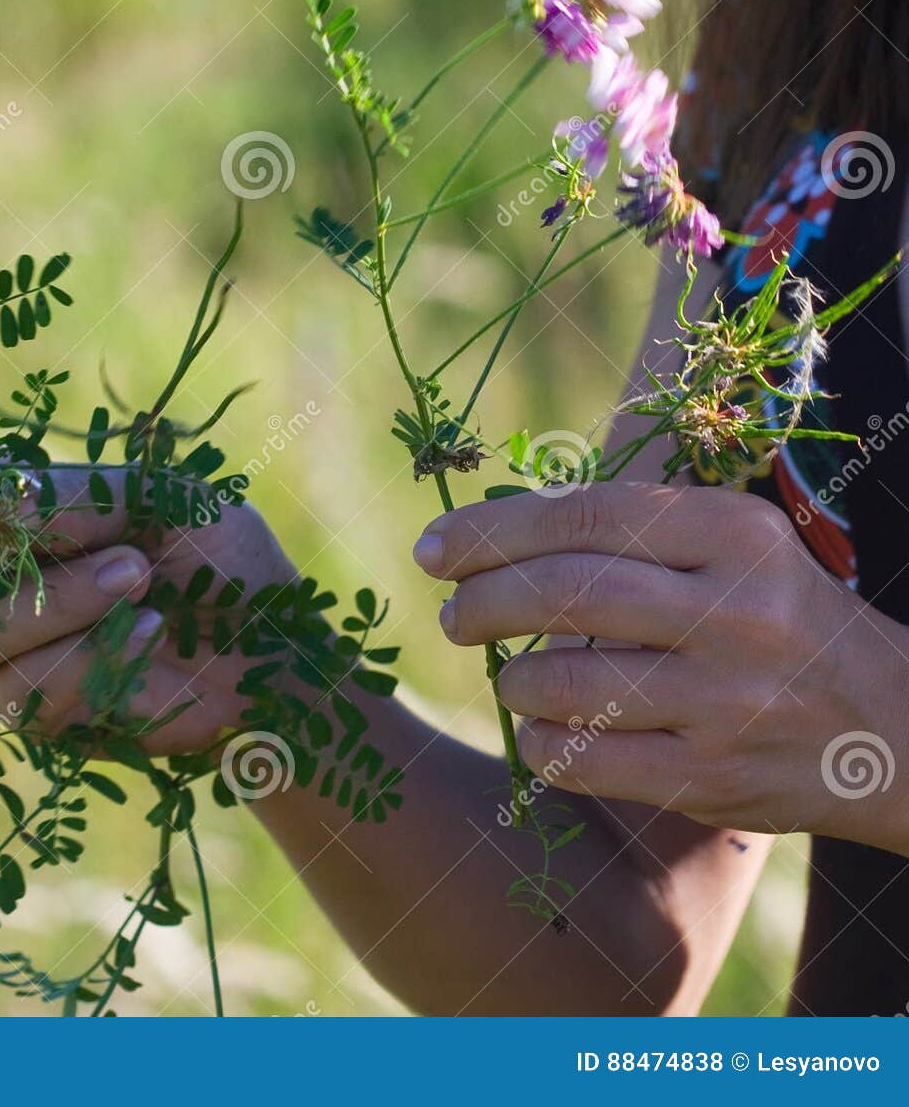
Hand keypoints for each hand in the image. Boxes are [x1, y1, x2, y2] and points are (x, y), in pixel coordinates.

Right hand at [0, 461, 298, 754]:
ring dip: (63, 602)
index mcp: (13, 513)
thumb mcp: (156, 498)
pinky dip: (94, 659)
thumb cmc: (214, 554)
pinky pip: (25, 692)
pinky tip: (150, 633)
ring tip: (139, 580)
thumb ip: (69, 496)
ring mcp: (6, 651)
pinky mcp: (39, 712)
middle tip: (20, 530)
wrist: (271, 645)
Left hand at [413, 482, 908, 852]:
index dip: (490, 530)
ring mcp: (726, 702)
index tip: (435, 548)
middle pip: (562, 594)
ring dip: (512, 679)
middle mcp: (735, 611)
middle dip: (481, 601)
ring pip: (563, 685)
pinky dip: (540, 744)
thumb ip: (629, 529)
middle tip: (452, 613)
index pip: (580, 516)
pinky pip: (584, 761)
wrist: (897, 729)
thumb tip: (495, 526)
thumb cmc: (781, 617)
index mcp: (734, 533)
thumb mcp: (732, 547)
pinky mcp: (715, 781)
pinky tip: (541, 732)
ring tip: (511, 675)